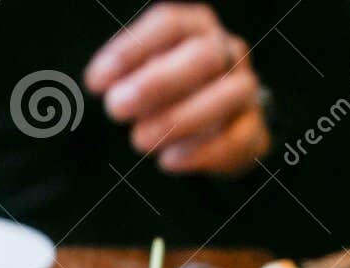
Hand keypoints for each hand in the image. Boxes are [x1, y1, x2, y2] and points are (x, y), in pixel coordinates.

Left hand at [85, 3, 269, 175]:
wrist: (220, 126)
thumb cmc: (170, 92)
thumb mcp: (144, 74)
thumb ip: (124, 77)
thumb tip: (98, 85)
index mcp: (196, 27)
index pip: (169, 25)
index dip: (131, 50)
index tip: (96, 82)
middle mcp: (226, 51)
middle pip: (202, 56)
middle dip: (157, 83)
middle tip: (116, 108)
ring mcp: (245, 89)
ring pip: (226, 95)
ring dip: (180, 119)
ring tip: (138, 140)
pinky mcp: (253, 128)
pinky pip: (237, 138)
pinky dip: (202, 152)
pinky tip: (168, 161)